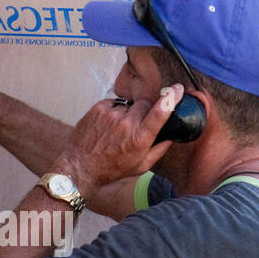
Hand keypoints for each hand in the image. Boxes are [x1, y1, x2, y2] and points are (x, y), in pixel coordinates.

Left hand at [52, 85, 184, 193]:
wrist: (81, 166)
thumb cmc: (112, 168)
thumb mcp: (141, 166)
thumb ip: (160, 149)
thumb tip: (172, 135)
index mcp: (140, 139)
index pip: (159, 112)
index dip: (171, 98)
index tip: (178, 88)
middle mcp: (126, 124)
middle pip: (144, 105)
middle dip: (143, 112)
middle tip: (134, 127)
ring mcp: (111, 114)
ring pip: (128, 104)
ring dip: (126, 113)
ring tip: (116, 130)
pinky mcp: (99, 108)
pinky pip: (113, 103)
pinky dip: (113, 111)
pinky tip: (107, 126)